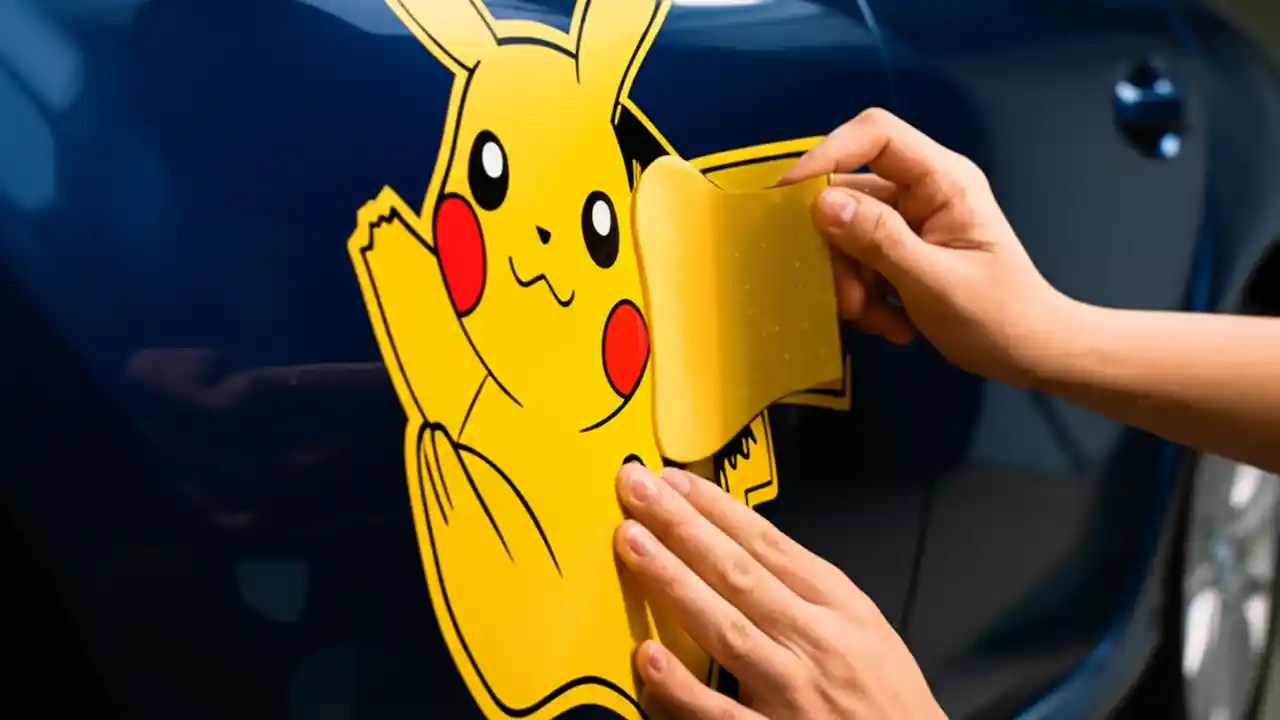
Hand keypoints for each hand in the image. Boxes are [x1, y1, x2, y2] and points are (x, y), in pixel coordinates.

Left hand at [613, 463, 945, 719]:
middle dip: (684, 526)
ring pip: (724, 627)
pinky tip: (647, 656)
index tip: (676, 481)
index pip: (769, 545)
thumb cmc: (887, 699)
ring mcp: (792, 692)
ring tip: (632, 541)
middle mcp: (816, 642)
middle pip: (738, 573)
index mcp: (840, 607)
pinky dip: (682, 686)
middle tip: (639, 489)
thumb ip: (808, 590)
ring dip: (673, 580)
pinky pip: (718, 711)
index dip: (718, 509)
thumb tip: (743, 546)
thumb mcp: (864, 628)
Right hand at [780, 108, 1075, 386]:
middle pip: (849, 194)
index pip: (875, 136)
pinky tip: (891, 325)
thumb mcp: (935, 283)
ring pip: (847, 235)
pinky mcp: (900, 251)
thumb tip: (823, 204)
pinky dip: (863, 297)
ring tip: (878, 322)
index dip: (827, 154)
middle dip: (839, 251)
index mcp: (944, 180)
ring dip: (851, 284)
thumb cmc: (1000, 316)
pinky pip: (858, 262)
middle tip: (848, 301)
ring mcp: (910, 221)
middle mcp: (923, 190)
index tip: (789, 196)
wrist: (1032, 353)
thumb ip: (880, 241)